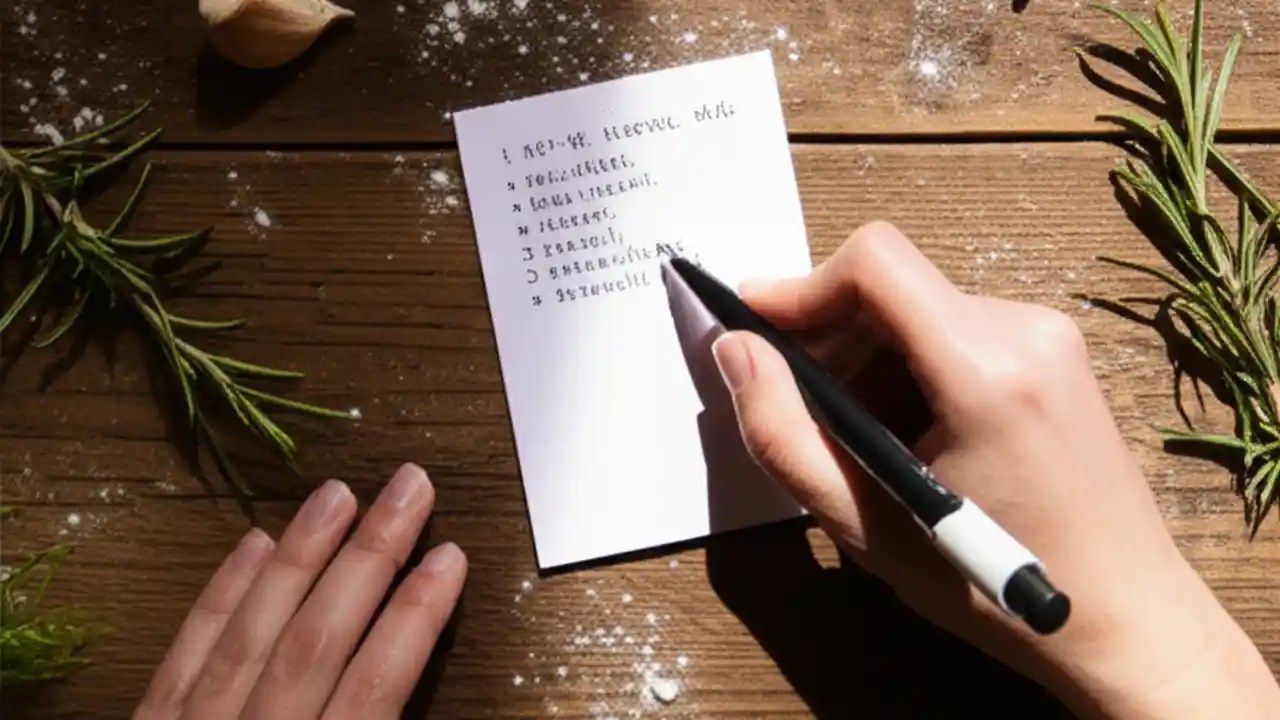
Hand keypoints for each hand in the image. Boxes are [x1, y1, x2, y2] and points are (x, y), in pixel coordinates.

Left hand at [134, 464, 466, 719]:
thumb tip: (415, 653)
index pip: (376, 682)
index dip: (417, 615)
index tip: (450, 557)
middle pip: (318, 639)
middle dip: (370, 555)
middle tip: (410, 487)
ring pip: (251, 634)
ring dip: (300, 556)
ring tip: (338, 493)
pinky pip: (183, 658)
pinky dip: (219, 598)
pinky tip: (250, 546)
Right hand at [712, 222, 1279, 718]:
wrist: (1124, 619)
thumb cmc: (997, 589)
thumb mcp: (866, 524)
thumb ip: (783, 435)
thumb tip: (737, 354)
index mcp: (985, 370)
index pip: (875, 264)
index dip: (800, 289)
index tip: (754, 329)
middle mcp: (1025, 331)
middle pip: (889, 288)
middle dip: (828, 340)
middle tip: (802, 415)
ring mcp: (1047, 336)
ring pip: (916, 310)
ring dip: (866, 361)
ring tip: (862, 443)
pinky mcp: (1053, 352)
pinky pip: (951, 331)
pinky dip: (906, 370)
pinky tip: (908, 438)